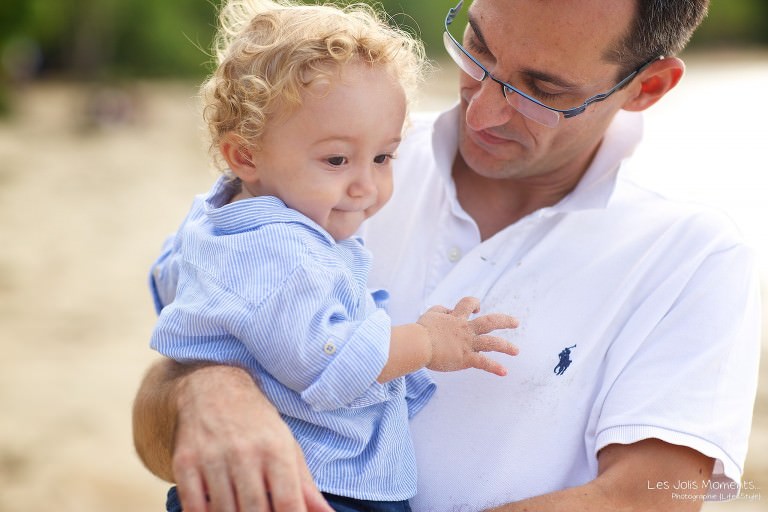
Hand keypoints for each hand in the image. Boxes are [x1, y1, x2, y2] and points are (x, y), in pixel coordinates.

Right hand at [170, 365, 332, 511]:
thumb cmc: (257, 423)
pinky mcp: (185, 462)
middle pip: (255, 511)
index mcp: (276, 449)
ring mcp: (212, 457)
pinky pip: (193, 506)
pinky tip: (215, 510)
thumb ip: (306, 486)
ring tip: (242, 509)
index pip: (287, 502)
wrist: (214, 388)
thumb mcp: (287, 446)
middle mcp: (245, 452)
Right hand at [417, 296, 518, 375]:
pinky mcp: (465, 358)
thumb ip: (441, 310)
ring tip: (516, 351)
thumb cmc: (420, 330)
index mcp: (456, 318)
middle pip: (489, 322)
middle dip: (505, 321)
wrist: (418, 344)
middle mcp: (465, 329)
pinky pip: (484, 363)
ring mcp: (467, 344)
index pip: (469, 304)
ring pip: (492, 343)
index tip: (477, 308)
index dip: (474, 304)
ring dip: (506, 346)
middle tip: (516, 322)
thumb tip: (448, 310)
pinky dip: (495, 368)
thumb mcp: (430, 314)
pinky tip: (505, 372)